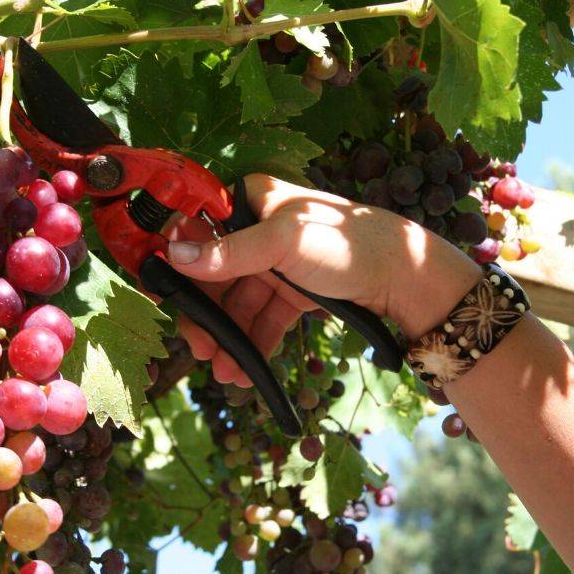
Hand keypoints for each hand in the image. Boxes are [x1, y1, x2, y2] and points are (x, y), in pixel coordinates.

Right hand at [167, 174, 479, 385]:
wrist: (404, 276)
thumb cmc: (346, 244)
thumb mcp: (284, 243)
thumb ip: (229, 253)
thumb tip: (173, 256)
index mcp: (251, 200)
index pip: (199, 232)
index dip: (180, 268)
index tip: (169, 302)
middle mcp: (259, 228)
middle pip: (214, 275)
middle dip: (206, 317)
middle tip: (201, 351)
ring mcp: (277, 262)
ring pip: (238, 304)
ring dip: (228, 338)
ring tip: (226, 373)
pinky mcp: (294, 291)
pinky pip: (262, 318)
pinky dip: (252, 343)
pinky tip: (246, 371)